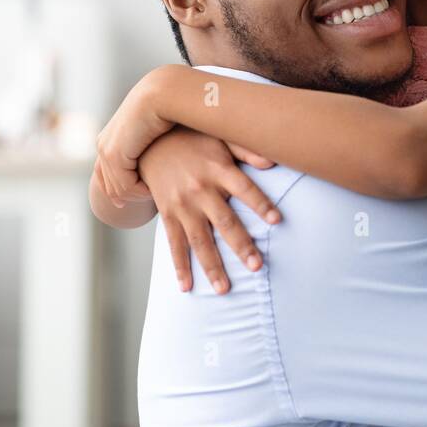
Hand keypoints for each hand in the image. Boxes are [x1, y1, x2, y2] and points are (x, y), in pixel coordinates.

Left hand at [94, 67, 179, 206]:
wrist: (164, 93)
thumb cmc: (169, 108)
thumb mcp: (157, 130)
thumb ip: (153, 145)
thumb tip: (160, 152)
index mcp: (110, 137)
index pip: (105, 171)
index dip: (115, 189)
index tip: (122, 204)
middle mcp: (103, 144)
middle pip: (109, 183)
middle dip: (125, 197)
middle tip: (144, 202)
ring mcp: (106, 150)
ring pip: (118, 188)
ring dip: (138, 195)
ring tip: (157, 194)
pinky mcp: (114, 154)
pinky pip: (125, 186)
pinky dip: (141, 191)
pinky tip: (155, 188)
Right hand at [140, 127, 281, 293]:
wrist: (149, 143)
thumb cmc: (195, 140)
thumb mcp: (220, 137)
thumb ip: (247, 149)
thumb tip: (273, 161)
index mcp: (218, 170)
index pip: (244, 189)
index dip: (260, 204)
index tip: (277, 221)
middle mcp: (200, 190)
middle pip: (224, 221)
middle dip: (241, 245)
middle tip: (257, 266)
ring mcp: (182, 205)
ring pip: (199, 240)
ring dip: (212, 266)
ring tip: (225, 289)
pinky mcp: (167, 215)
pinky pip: (174, 244)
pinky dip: (180, 266)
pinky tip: (187, 286)